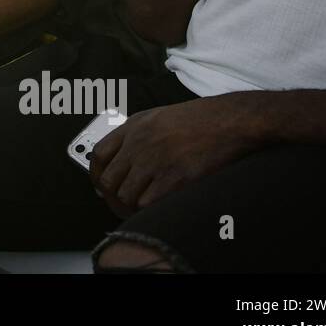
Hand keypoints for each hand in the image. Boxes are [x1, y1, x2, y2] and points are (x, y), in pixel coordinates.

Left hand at [89, 98, 258, 217]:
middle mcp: (139, 143)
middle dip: (112, 196)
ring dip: (130, 205)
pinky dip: (149, 208)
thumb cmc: (197, 120)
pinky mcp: (174, 177)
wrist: (229, 121)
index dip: (96, 174)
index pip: (98, 155)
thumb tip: (118, 164)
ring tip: (140, 206)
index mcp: (133, 126)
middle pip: (108, 180)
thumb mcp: (157, 117)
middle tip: (121, 203)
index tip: (101, 185)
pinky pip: (147, 203)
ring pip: (125, 195)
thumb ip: (134, 136)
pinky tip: (157, 204)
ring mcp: (155, 160)